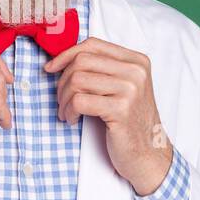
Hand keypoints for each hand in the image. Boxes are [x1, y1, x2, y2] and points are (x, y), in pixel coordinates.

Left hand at [45, 37, 172, 195]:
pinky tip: (72, 120)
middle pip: (81, 61)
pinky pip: (79, 101)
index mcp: (136, 61)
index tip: (51, 68)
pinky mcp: (121, 109)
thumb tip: (63, 59)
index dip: (66, 55)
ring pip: (77, 80)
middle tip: (61, 99)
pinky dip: (69, 111)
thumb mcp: (122, 88)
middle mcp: (135, 71)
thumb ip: (103, 70)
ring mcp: (130, 89)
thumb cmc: (130, 122)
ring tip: (66, 112)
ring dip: (63, 99)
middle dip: (62, 81)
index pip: (92, 44)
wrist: (148, 154)